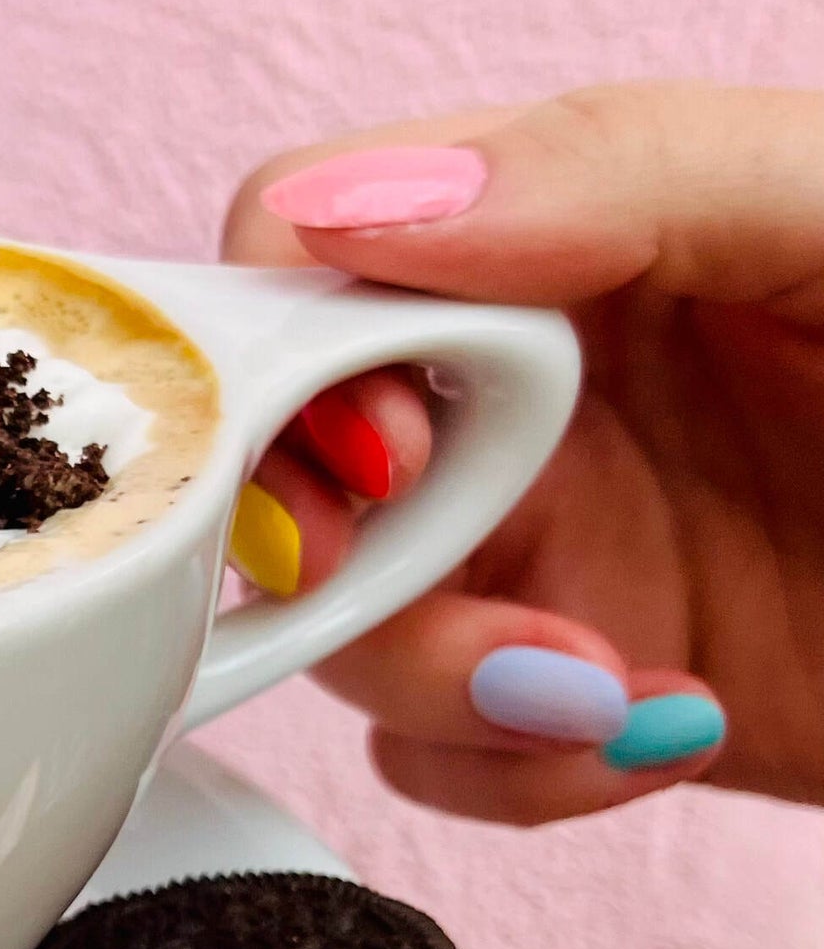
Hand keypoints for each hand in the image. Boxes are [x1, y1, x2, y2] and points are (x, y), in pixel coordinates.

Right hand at [222, 83, 823, 823]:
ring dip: (447, 684)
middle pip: (295, 460)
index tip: (384, 448)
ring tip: (608, 696)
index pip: (312, 247)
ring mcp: (561, 545)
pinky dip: (510, 776)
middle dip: (363, 562)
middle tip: (509, 618)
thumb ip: (617, 172)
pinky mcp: (597, 696)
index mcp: (575, 225)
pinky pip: (441, 755)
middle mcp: (539, 384)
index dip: (289, 357)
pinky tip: (659, 739)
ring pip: (349, 623)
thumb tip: (343, 207)